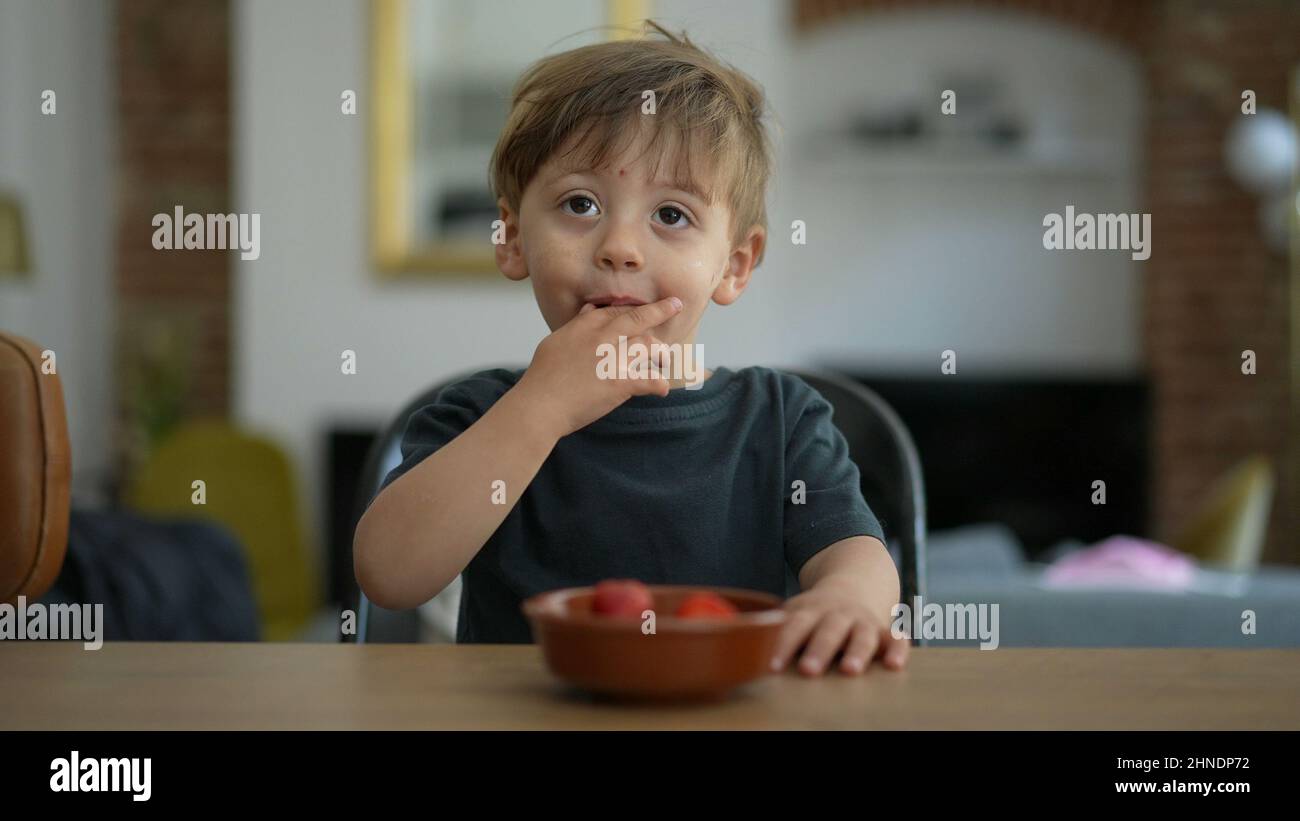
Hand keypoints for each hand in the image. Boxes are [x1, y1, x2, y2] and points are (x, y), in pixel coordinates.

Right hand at [514, 296, 683, 438]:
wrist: (539, 405)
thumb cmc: (543, 378)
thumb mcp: (556, 342)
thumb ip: (577, 325)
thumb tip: (590, 310)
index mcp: (585, 326)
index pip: (616, 311)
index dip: (634, 310)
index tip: (645, 309)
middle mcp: (602, 338)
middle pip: (638, 318)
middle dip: (661, 310)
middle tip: (676, 304)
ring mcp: (613, 359)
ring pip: (649, 345)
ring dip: (660, 353)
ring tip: (666, 359)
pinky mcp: (620, 382)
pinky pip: (650, 380)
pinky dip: (659, 385)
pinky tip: (662, 389)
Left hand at [771, 582, 909, 675]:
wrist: (853, 586)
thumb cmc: (814, 613)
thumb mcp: (795, 612)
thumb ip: (777, 628)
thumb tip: (745, 647)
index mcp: (811, 610)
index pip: (794, 626)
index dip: (783, 645)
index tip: (772, 665)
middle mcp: (837, 615)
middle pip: (827, 631)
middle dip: (818, 650)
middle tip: (808, 670)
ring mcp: (863, 621)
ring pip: (861, 635)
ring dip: (856, 652)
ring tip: (849, 670)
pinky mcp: (885, 631)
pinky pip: (897, 638)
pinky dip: (898, 650)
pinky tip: (895, 666)